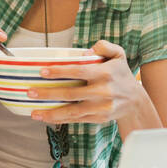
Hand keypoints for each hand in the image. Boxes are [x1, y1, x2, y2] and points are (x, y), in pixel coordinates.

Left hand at [28, 40, 146, 124]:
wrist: (135, 101)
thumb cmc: (121, 74)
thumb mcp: (118, 55)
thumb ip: (104, 46)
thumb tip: (85, 52)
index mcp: (105, 73)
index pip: (79, 71)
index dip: (60, 72)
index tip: (42, 71)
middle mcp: (103, 91)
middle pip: (71, 94)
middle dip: (49, 94)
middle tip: (31, 92)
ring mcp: (100, 107)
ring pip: (72, 112)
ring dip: (51, 113)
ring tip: (34, 113)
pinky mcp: (98, 118)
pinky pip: (76, 120)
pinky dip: (60, 120)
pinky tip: (47, 118)